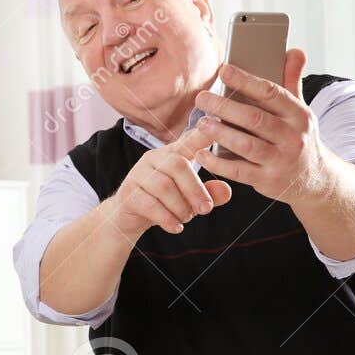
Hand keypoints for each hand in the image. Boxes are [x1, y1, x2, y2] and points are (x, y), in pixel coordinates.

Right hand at [105, 122, 231, 237]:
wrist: (128, 218)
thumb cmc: (162, 203)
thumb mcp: (189, 198)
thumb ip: (209, 193)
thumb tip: (226, 190)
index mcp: (172, 154)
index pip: (188, 141)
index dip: (202, 134)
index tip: (216, 127)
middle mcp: (153, 159)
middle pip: (177, 165)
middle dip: (195, 190)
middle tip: (205, 209)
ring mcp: (138, 175)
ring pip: (164, 187)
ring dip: (181, 207)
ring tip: (185, 219)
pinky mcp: (128, 193)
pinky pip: (150, 205)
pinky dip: (167, 219)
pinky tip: (176, 227)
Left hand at [193, 49, 333, 203]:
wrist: (314, 178)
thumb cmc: (297, 138)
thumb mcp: (300, 110)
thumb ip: (291, 81)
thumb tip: (294, 51)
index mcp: (299, 115)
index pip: (271, 93)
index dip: (246, 81)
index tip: (223, 70)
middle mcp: (292, 137)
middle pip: (255, 118)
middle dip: (225, 107)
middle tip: (201, 98)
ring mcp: (281, 160)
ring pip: (246, 144)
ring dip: (220, 133)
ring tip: (201, 123)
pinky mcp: (268, 180)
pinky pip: (238, 171)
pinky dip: (217, 163)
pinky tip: (201, 153)